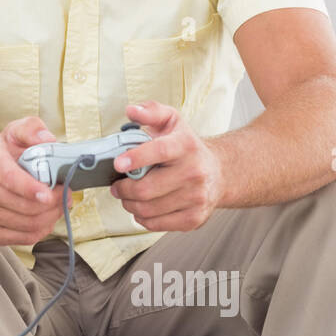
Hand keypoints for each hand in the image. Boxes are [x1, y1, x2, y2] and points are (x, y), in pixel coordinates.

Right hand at [0, 115, 68, 246]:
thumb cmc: (1, 157)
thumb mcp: (13, 133)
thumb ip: (31, 128)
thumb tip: (47, 139)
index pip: (11, 179)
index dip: (32, 189)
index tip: (50, 193)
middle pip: (25, 207)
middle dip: (53, 203)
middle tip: (66, 194)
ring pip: (27, 225)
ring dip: (51, 217)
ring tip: (58, 205)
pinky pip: (23, 239)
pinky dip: (41, 230)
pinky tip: (46, 218)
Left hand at [108, 101, 223, 231]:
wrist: (218, 172)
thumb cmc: (187, 147)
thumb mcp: (171, 121)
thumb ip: (151, 112)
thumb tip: (132, 110)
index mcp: (186, 146)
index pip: (160, 151)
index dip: (136, 158)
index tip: (118, 164)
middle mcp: (194, 172)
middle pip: (146, 189)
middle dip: (123, 189)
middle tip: (117, 186)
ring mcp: (196, 197)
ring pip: (148, 209)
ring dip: (129, 204)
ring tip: (128, 196)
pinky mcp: (194, 218)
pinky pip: (156, 224)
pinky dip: (142, 218)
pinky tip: (143, 207)